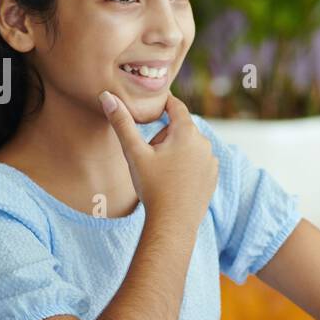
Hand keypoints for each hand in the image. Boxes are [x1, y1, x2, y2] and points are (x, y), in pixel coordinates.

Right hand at [100, 91, 216, 220]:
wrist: (173, 223)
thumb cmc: (153, 187)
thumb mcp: (134, 153)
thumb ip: (122, 123)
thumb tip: (107, 97)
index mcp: (187, 133)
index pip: (176, 106)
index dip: (164, 103)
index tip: (154, 103)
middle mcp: (204, 143)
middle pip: (181, 128)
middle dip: (165, 136)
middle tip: (151, 156)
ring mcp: (211, 160)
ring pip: (189, 146)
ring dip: (176, 151)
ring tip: (162, 172)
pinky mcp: (213, 176)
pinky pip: (197, 161)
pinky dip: (186, 165)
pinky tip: (174, 181)